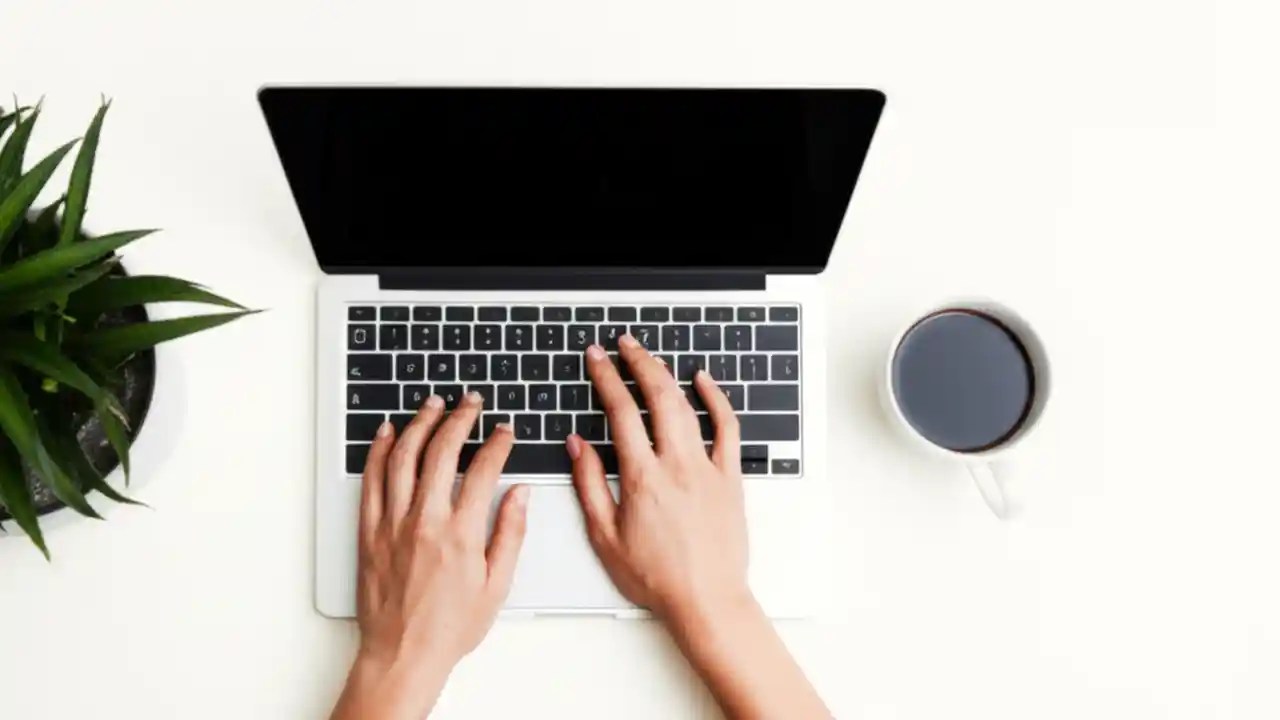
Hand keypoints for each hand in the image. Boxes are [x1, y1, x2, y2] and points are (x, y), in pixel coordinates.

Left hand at [331, 392, 528, 719]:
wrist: (402, 654)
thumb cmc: (448, 628)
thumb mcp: (497, 586)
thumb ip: (510, 535)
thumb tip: (520, 496)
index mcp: (461, 534)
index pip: (483, 470)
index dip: (496, 443)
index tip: (503, 431)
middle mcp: (424, 522)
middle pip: (441, 451)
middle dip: (460, 418)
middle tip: (470, 403)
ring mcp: (392, 524)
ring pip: (403, 458)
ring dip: (420, 423)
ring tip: (433, 405)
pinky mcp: (369, 532)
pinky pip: (371, 481)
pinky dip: (379, 451)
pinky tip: (389, 433)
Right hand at [568, 336, 751, 623]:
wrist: (706, 600)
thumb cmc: (656, 577)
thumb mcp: (605, 536)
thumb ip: (589, 485)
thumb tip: (578, 445)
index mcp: (642, 478)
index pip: (620, 413)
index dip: (606, 378)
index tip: (596, 358)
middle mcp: (677, 465)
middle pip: (657, 397)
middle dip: (638, 362)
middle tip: (623, 344)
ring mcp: (707, 468)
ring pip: (688, 406)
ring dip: (668, 375)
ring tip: (651, 358)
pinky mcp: (730, 478)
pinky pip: (727, 428)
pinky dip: (717, 399)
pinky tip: (705, 381)